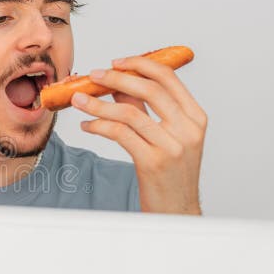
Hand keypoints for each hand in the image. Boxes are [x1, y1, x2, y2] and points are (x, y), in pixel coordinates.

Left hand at [71, 55, 206, 214]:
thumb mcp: (165, 137)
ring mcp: (172, 146)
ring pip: (129, 112)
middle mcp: (187, 129)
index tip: (117, 62)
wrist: (177, 211)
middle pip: (148, 89)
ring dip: (98, 103)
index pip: (168, 78)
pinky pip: (119, 134)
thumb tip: (116, 85)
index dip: (140, 65)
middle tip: (93, 75)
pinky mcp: (153, 162)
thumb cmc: (169, 174)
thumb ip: (145, 110)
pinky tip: (87, 126)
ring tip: (79, 100)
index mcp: (195, 118)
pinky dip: (98, 126)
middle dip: (116, 78)